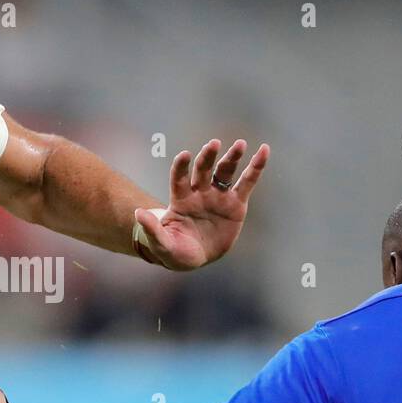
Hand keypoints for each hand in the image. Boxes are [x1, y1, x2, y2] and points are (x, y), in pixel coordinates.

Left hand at [136, 138, 268, 270]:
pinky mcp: (236, 204)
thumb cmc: (174, 251)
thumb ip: (152, 230)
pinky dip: (256, 167)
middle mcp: (199, 193)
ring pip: (225, 172)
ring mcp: (218, 197)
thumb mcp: (162, 245)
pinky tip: (263, 151)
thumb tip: (138, 214)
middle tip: (213, 144)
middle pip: (203, 170)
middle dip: (207, 157)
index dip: (181, 167)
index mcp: (181, 200)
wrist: (194, 258)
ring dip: (232, 157)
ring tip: (240, 144)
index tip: (184, 155)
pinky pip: (247, 183)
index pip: (179, 179)